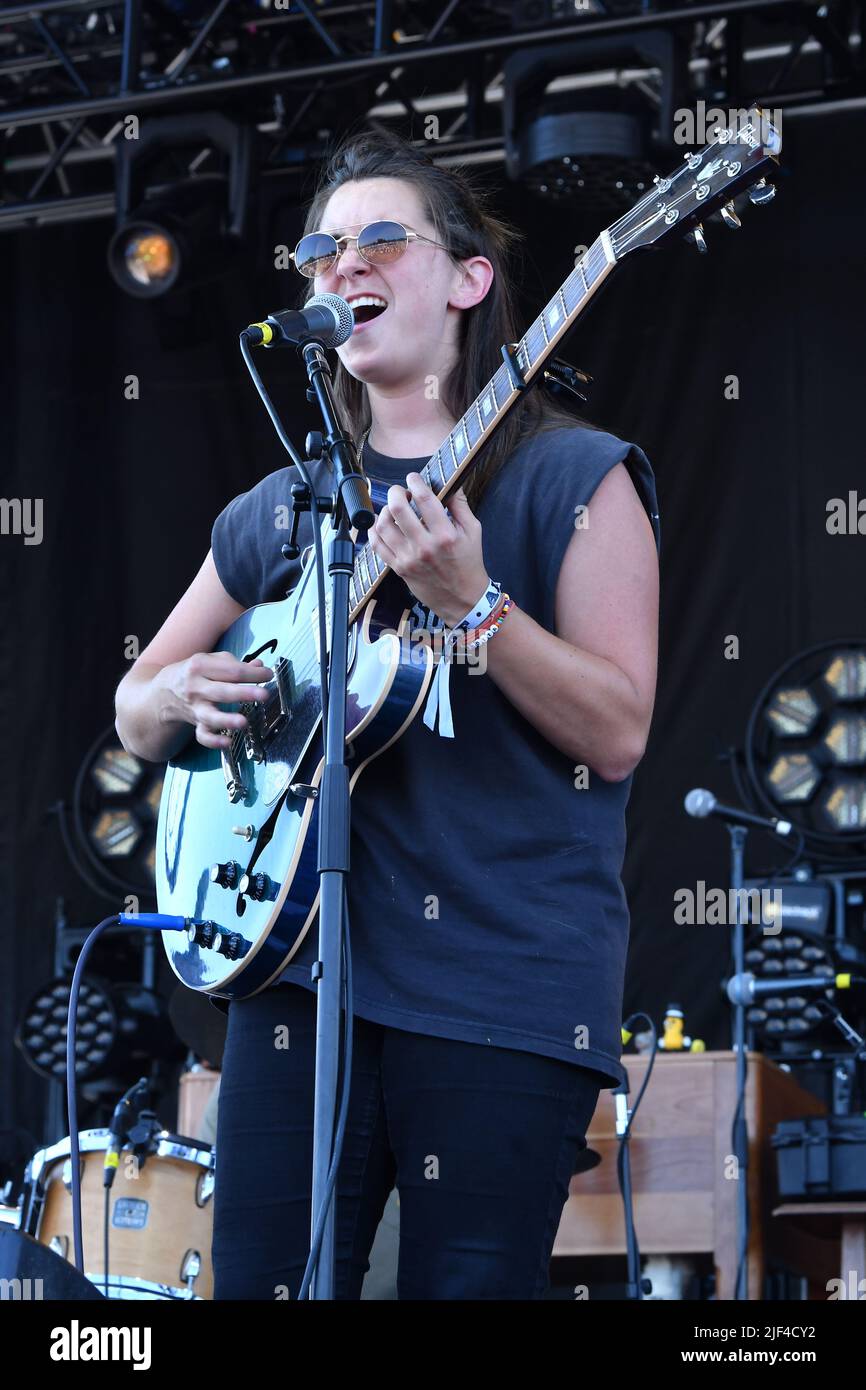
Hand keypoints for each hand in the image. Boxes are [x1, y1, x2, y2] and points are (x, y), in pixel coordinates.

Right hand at [165, 651, 273, 750]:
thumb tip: (259, 666)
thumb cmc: (195, 673)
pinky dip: (213, 741)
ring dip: (227, 720)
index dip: (253, 673)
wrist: (163, 692)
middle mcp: (196, 687)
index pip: (231, 670)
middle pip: (222, 691)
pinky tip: (227, 743)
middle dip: (244, 693)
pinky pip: (202, 735)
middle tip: (264, 695)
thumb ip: (234, 664)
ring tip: (243, 722)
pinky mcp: (195, 723)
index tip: (269, 675)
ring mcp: (195, 707)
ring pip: (211, 716)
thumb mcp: (209, 661)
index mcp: (201, 666)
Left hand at [368, 473, 488, 626]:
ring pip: (384, 526)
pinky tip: (381, 524)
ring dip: (385, 510)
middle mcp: (425, 546)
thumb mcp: (473, 531)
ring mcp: (409, 559)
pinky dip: (375, 531)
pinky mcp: (399, 569)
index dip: (415, 482)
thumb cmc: (469, 563)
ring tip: (393, 508)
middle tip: (401, 492)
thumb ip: (460, 505)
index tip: (414, 478)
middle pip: (398, 509)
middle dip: (397, 493)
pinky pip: (378, 546)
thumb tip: (451, 483)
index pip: (424, 499)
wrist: (463, 599)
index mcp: (445, 535)